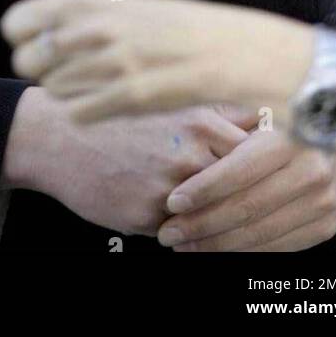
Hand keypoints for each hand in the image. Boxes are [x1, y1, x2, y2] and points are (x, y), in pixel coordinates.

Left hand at [1, 0, 313, 120]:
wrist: (231, 50)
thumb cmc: (177, 29)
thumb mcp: (125, 7)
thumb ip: (85, 16)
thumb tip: (46, 29)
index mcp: (89, 0)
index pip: (15, 22)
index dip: (21, 40)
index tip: (37, 45)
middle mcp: (93, 26)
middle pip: (26, 61)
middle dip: (38, 72)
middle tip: (68, 74)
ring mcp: (111, 61)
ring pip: (52, 89)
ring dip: (68, 93)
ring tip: (98, 88)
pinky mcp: (129, 95)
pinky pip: (78, 113)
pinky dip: (88, 113)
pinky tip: (111, 106)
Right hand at [5, 86, 256, 236]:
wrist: (58, 136)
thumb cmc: (119, 117)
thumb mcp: (170, 103)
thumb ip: (216, 114)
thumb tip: (266, 122)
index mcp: (201, 119)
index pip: (262, 150)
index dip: (272, 164)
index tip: (277, 171)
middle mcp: (191, 151)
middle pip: (248, 185)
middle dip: (253, 195)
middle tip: (257, 201)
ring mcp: (171, 186)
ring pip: (220, 214)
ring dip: (224, 219)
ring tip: (217, 214)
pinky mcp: (148, 216)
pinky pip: (186, 233)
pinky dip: (189, 230)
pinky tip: (177, 220)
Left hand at [157, 128, 335, 251]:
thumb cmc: (298, 112)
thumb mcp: (268, 108)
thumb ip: (233, 127)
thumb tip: (184, 147)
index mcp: (293, 137)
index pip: (240, 171)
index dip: (203, 190)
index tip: (173, 200)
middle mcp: (312, 171)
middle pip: (247, 208)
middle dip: (201, 224)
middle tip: (169, 232)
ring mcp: (323, 202)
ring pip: (260, 233)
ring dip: (216, 244)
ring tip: (185, 244)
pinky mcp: (326, 224)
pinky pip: (279, 244)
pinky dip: (245, 249)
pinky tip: (219, 246)